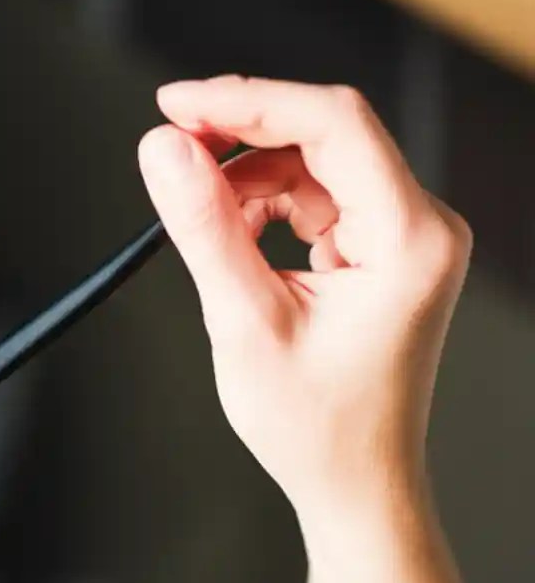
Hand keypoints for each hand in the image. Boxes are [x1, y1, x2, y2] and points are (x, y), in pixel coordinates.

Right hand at [137, 75, 472, 522]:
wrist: (354, 481)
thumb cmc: (317, 425)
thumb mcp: (245, 322)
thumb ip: (204, 228)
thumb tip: (163, 150)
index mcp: (410, 239)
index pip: (333, 125)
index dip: (249, 102)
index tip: (177, 104)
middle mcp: (419, 225)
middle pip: (325, 133)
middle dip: (240, 132)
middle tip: (170, 145)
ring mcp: (402, 234)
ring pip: (312, 160)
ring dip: (245, 173)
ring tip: (197, 213)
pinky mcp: (378, 246)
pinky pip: (312, 192)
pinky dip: (261, 200)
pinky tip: (230, 231)